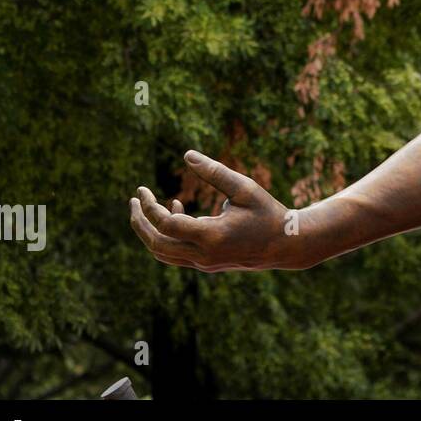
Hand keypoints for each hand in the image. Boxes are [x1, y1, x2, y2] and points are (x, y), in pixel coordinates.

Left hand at [129, 150, 295, 271]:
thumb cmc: (267, 212)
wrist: (286, 245)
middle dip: (139, 223)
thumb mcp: (245, 188)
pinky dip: (167, 236)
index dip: (149, 207)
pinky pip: (176, 254)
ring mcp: (204, 264)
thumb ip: (215, 172)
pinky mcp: (206, 265)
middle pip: (156, 245)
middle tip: (134, 200)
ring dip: (149, 232)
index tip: (142, 189)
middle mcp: (204, 255)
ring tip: (145, 208)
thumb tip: (186, 155)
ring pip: (163, 254)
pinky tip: (177, 211)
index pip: (166, 225)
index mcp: (212, 236)